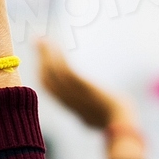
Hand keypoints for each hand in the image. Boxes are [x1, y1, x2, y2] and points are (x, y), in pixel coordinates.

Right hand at [37, 37, 144, 158]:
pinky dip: (56, 57)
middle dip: (40, 57)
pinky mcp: (81, 85)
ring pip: (52, 71)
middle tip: (37, 39)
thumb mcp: (93, 118)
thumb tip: (87, 116)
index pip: (47, 85)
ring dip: (46, 53)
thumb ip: (86, 113)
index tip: (40, 56)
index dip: (41, 69)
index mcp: (68, 104)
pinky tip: (54, 45)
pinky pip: (63, 70)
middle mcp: (66, 98)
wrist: (121, 120)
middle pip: (46, 76)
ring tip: (43, 38)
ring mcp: (73, 92)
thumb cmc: (112, 120)